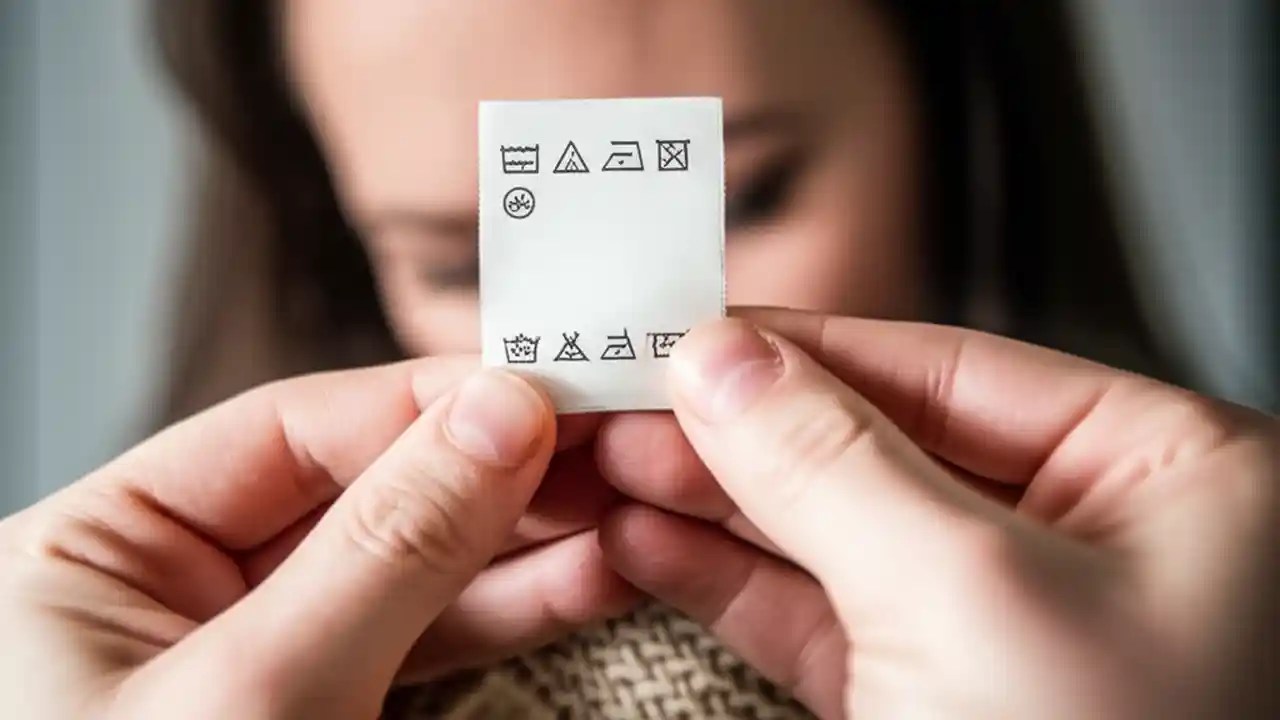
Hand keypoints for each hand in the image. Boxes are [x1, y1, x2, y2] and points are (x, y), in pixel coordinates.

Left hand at [0, 360, 636, 718]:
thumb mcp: (258, 697)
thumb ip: (386, 548)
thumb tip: (498, 416)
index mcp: (102, 551)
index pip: (292, 430)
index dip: (427, 403)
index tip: (545, 392)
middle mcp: (177, 589)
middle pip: (364, 489)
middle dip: (494, 474)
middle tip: (613, 448)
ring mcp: (259, 655)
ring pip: (411, 567)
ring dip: (524, 542)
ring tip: (629, 509)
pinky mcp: (324, 713)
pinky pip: (425, 639)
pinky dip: (509, 612)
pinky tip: (587, 578)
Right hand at [596, 310, 1278, 718]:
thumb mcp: (970, 599)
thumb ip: (835, 463)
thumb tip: (724, 361)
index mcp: (1161, 472)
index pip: (942, 364)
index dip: (798, 344)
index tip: (679, 330)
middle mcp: (1089, 535)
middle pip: (873, 439)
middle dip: (734, 424)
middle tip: (615, 397)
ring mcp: (1004, 621)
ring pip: (831, 527)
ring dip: (710, 498)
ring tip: (605, 463)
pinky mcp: (934, 695)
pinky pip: (816, 612)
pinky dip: (724, 578)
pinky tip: (647, 540)